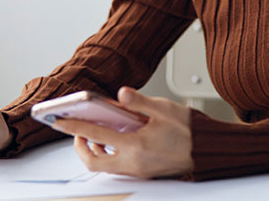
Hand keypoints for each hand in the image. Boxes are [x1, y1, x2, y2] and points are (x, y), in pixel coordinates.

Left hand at [51, 86, 191, 178]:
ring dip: (94, 151)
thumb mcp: (164, 109)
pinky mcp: (142, 172)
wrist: (207, 151)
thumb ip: (139, 102)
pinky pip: (117, 166)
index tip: (60, 120)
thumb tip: (121, 95)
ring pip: (104, 166)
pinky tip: (113, 139)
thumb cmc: (190, 131)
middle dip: (80, 146)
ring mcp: (137, 170)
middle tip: (76, 130)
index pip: (96, 135)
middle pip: (93, 162)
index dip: (74, 126)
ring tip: (93, 133)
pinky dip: (108, 154)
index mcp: (136, 146)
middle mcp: (134, 163)